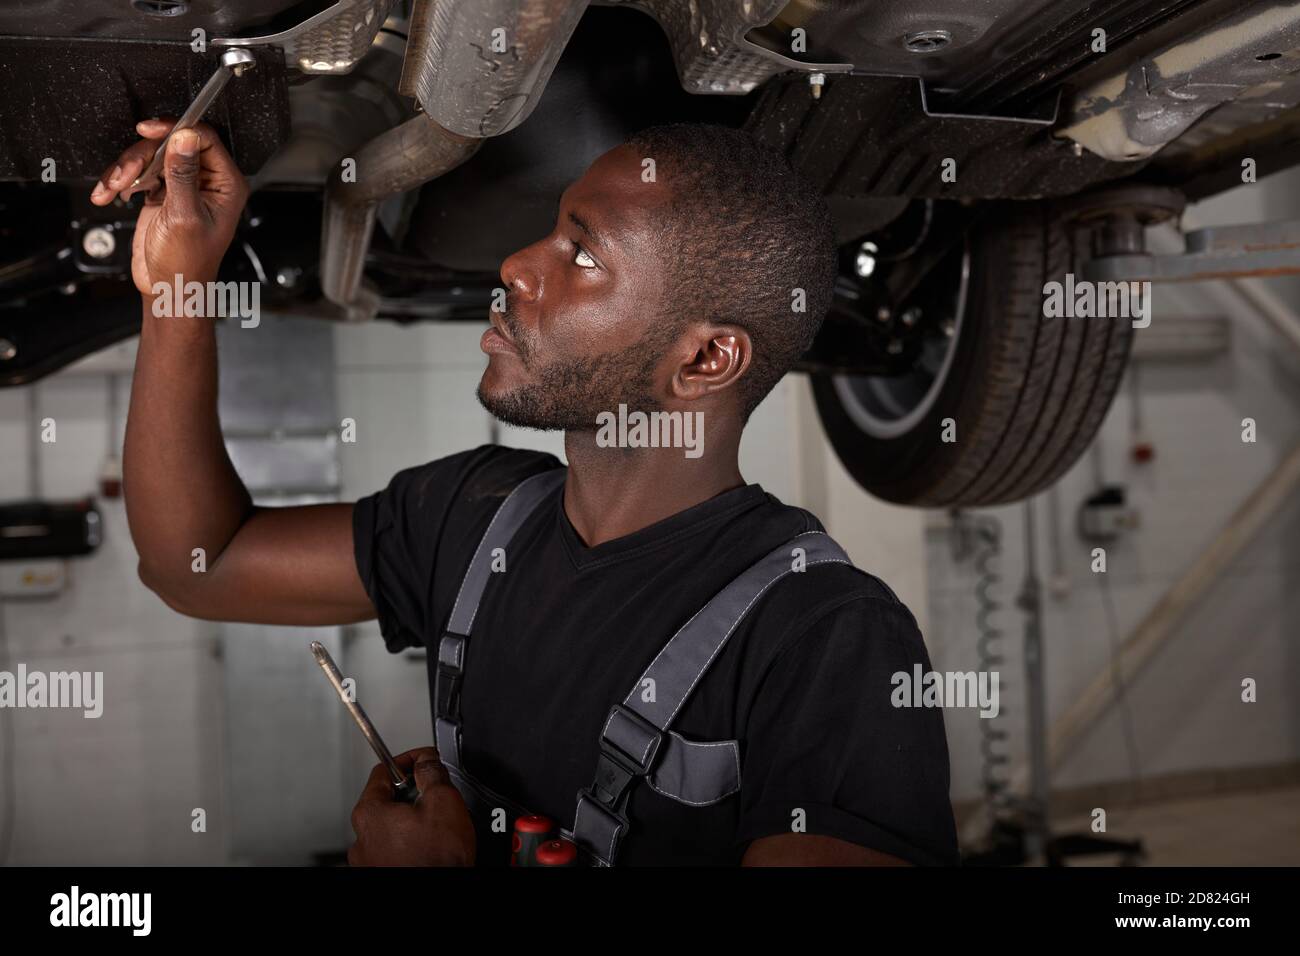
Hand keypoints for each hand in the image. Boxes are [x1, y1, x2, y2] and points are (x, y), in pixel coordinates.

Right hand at [89, 118, 248, 297]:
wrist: (168, 288)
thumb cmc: (186, 264)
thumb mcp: (184, 216)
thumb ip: (182, 174)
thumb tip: (185, 137)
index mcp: (226, 185)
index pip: (204, 139)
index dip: (176, 130)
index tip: (150, 131)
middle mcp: (208, 182)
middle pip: (172, 143)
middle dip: (143, 156)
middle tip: (126, 173)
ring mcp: (183, 186)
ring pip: (151, 156)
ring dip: (126, 169)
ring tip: (114, 188)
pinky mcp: (162, 193)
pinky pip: (138, 172)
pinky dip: (120, 181)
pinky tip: (110, 193)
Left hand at [347, 747, 475, 866]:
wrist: (441, 895)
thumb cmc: (436, 859)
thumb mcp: (443, 800)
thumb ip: (431, 771)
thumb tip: (426, 759)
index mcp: (369, 812)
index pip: (384, 770)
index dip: (410, 760)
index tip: (425, 760)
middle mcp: (361, 836)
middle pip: (388, 799)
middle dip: (413, 794)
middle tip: (436, 796)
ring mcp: (368, 859)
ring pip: (392, 826)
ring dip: (411, 820)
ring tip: (435, 827)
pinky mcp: (380, 872)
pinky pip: (394, 848)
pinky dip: (409, 843)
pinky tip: (428, 847)